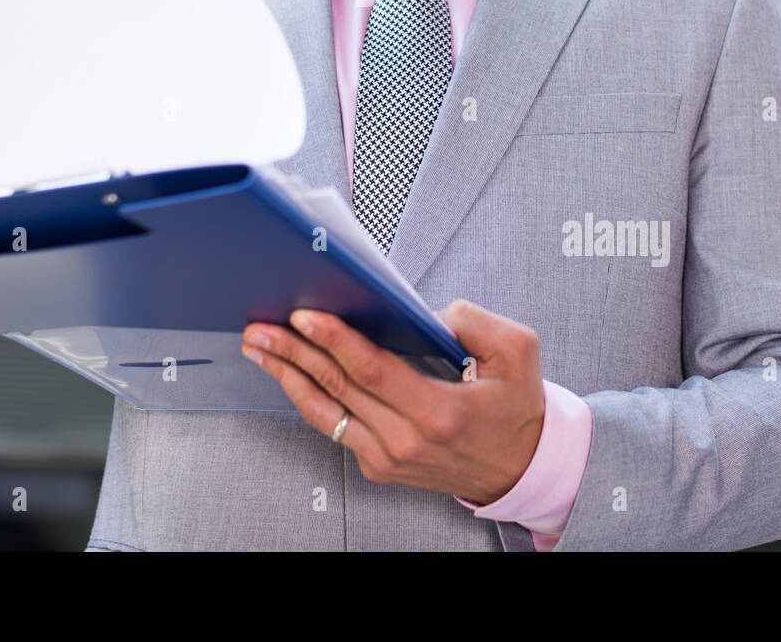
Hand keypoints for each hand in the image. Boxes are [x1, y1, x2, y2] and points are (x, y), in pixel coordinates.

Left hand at [241, 298, 545, 503]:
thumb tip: (421, 312)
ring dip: (286, 375)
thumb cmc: (516, 406)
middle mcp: (407, 441)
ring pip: (324, 412)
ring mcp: (388, 459)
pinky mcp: (378, 466)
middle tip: (260, 326)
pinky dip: (307, 396)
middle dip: (293, 352)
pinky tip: (289, 372)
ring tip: (259, 347)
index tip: (304, 316)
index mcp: (439, 413)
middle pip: (337, 388)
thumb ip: (471, 322)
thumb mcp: (516, 351)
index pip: (372, 371)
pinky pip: (333, 427)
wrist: (522, 467)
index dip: (334, 340)